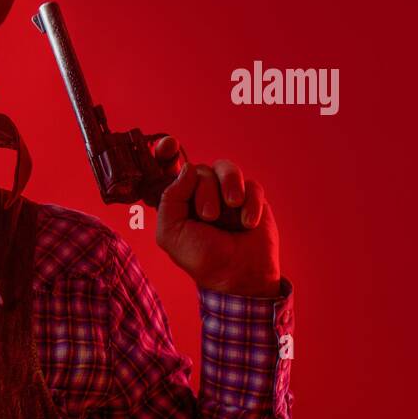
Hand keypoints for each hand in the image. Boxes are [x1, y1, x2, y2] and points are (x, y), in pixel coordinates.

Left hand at [150, 136, 281, 297]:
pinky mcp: (251, 197)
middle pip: (199, 169)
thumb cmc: (202, 257)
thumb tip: (187, 168)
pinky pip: (251, 184)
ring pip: (225, 168)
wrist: (239, 274)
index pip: (169, 168)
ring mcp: (227, 192)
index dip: (166, 151)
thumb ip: (171, 199)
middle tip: (209, 218)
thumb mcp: (171, 233)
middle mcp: (200, 192)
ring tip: (231, 212)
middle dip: (204, 193)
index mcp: (178, 200)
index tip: (168, 144)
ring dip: (228, 188)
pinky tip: (247, 224)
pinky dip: (249, 204)